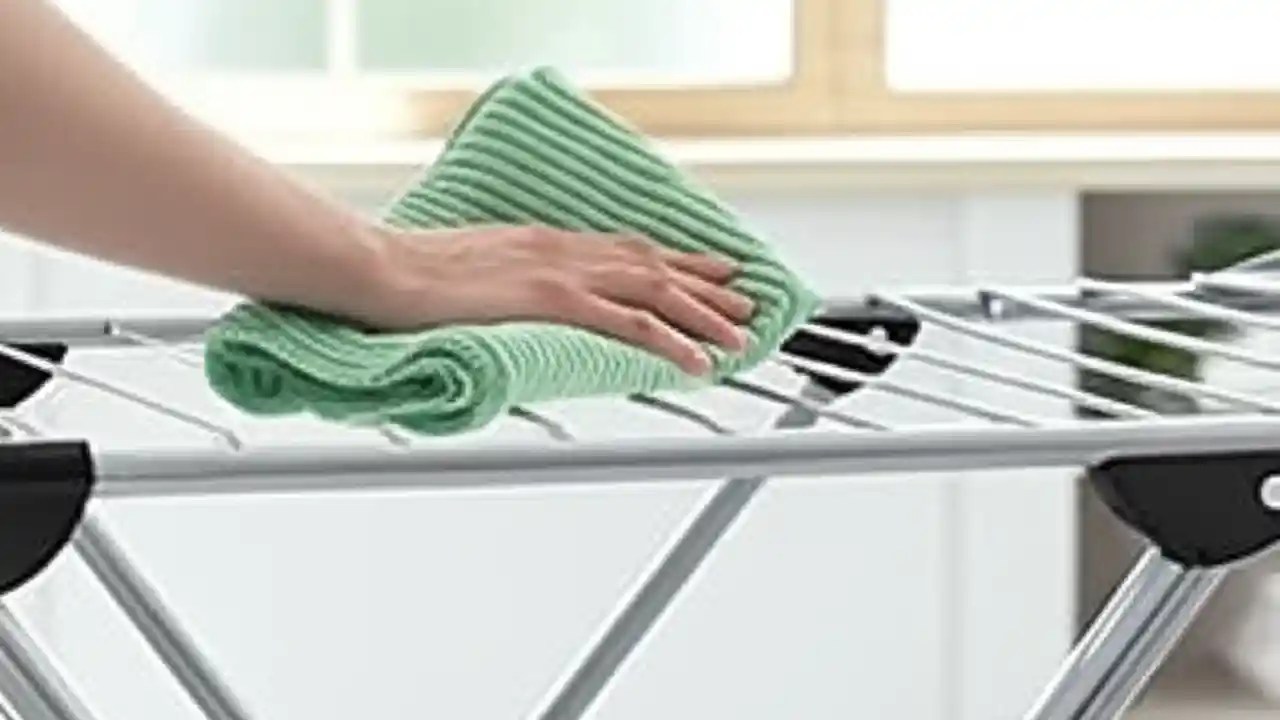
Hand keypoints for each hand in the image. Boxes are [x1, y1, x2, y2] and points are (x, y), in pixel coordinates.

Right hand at [353, 224, 754, 374]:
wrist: (377, 270)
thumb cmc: (410, 275)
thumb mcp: (473, 274)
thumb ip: (508, 287)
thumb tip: (522, 306)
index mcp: (544, 243)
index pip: (625, 250)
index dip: (673, 262)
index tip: (706, 271)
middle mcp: (562, 249)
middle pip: (653, 264)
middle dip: (705, 284)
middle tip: (746, 301)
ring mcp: (560, 271)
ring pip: (655, 289)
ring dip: (703, 312)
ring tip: (740, 334)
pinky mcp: (552, 299)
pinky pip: (628, 322)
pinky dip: (670, 340)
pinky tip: (699, 360)